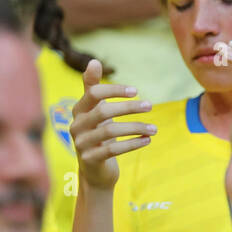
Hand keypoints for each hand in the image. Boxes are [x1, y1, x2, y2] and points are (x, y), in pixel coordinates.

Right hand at [69, 59, 155, 190]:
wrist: (94, 170)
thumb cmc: (97, 133)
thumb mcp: (95, 110)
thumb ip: (93, 87)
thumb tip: (94, 61)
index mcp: (78, 109)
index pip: (94, 93)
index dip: (114, 90)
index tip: (136, 91)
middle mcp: (76, 125)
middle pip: (104, 111)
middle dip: (129, 108)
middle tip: (150, 105)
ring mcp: (81, 143)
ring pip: (110, 131)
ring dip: (136, 128)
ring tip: (154, 129)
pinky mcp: (90, 159)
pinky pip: (113, 150)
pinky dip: (133, 144)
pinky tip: (147, 140)